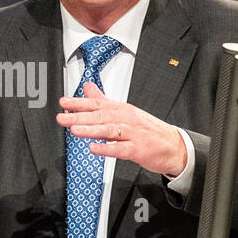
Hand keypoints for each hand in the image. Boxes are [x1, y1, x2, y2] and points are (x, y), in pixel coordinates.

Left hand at [57, 82, 187, 176]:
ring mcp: (133, 134)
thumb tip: (88, 88)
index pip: (97, 103)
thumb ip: (104, 101)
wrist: (174, 145)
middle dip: (80, 116)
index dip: (79, 103)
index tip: (64, 102)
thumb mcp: (126, 111)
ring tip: (75, 130)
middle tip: (62, 117)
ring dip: (91, 129)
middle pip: (101, 116)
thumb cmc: (148, 129)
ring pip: (109, 130)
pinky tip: (94, 148)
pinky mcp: (138, 150)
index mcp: (122, 109)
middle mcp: (126, 119)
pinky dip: (107, 149)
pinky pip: (120, 149)